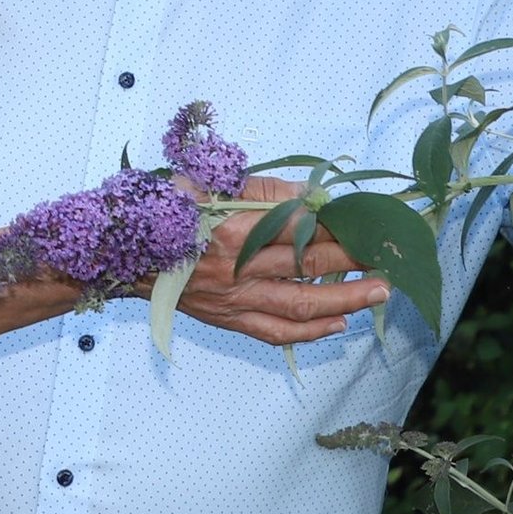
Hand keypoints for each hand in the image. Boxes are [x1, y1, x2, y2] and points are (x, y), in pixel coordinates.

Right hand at [172, 176, 388, 343]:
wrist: (125, 253)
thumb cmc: (167, 210)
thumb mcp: (209, 182)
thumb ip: (263, 189)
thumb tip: (310, 196)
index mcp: (232, 225)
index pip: (299, 224)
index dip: (337, 222)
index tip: (365, 218)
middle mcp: (237, 267)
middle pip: (309, 262)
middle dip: (353, 256)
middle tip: (387, 252)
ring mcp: (234, 298)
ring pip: (302, 303)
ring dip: (347, 298)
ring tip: (380, 291)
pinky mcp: (229, 319)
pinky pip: (277, 331)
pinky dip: (311, 331)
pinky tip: (339, 323)